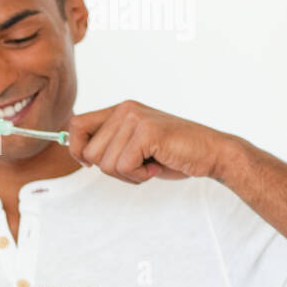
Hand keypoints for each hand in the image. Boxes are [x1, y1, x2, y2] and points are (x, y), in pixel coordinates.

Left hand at [69, 101, 228, 184]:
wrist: (210, 153)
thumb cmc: (172, 154)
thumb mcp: (133, 147)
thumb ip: (109, 145)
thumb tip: (79, 154)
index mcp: (120, 110)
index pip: (75, 125)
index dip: (76, 149)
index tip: (89, 164)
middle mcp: (125, 109)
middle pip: (89, 153)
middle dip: (110, 170)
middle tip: (137, 165)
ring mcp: (136, 118)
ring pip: (106, 164)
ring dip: (127, 175)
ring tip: (149, 164)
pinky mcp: (147, 131)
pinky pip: (124, 167)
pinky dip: (139, 176)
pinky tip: (156, 166)